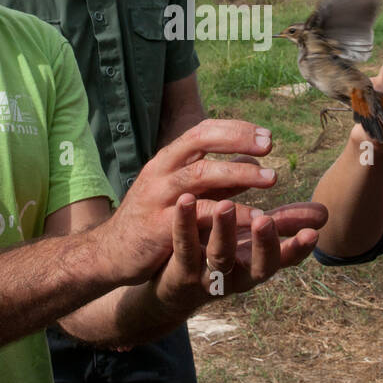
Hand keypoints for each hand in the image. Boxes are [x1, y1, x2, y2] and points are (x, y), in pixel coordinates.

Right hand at [98, 119, 282, 283]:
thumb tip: (255, 163)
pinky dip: (227, 213)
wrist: (109, 253)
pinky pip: (198, 215)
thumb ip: (217, 180)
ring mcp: (158, 196)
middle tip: (270, 146)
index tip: (266, 136)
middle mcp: (161, 171)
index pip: (202, 130)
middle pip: (200, 141)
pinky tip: (253, 216)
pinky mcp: (158, 226)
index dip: (235, 129)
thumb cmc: (151, 219)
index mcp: (167, 160)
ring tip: (272, 178)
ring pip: (200, 174)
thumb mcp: (182, 193)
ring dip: (239, 173)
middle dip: (237, 139)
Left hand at [149, 194, 324, 314]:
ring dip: (224, 231)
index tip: (313, 232)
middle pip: (257, 266)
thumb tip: (325, 212)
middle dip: (263, 245)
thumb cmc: (222, 255)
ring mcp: (209, 278)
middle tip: (266, 220)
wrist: (173, 292)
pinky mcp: (181, 272)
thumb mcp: (253, 242)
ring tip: (225, 205)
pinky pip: (184, 247)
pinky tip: (185, 200)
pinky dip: (184, 224)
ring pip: (219, 256)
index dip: (298, 249)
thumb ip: (284, 225)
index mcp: (258, 267)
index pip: (284, 261)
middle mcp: (238, 277)